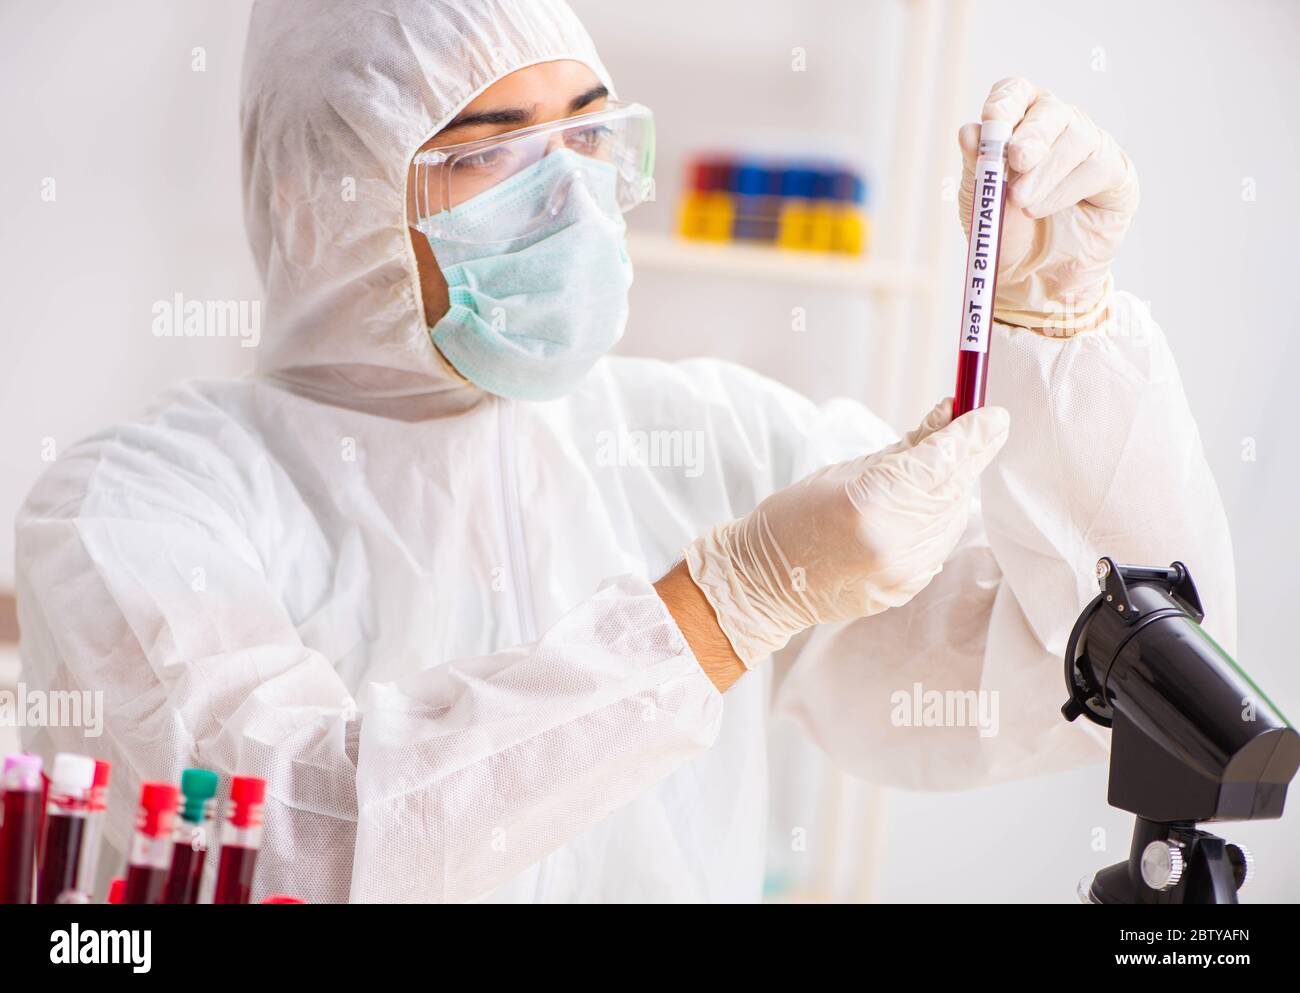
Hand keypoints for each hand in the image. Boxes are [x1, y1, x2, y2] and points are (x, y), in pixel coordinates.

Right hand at [683, 400, 1009, 667]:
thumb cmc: (797, 515)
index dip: (972, 435)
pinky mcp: (907, 587)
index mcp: (868, 502)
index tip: (993, 415)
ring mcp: (902, 570)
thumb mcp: (847, 469)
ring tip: (931, 471)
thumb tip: (950, 414)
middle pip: (953, 487)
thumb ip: (905, 447)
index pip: (939, 461)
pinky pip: (939, 542)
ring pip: (952, 516)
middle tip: (977, 428)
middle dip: (968, 456)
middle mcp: (892, 540)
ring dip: (951, 488)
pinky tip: (919, 506)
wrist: (767, 581)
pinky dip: (938, 518)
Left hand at [958, 77, 1139, 334]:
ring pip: (1077, 136)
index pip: (1016, 92)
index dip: (1006, 101)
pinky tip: (1046, 208)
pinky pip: (1099, 166)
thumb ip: (976, 167)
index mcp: (1019, 125)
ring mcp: (1090, 148)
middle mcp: (1057, 128)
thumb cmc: (1003, 234)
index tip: (993, 122)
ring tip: (1024, 204)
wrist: (1030, 282)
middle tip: (1016, 161)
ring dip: (1046, 172)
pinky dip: (1069, 188)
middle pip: (1051, 109)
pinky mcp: (1116, 175)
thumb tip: (969, 131)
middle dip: (1032, 135)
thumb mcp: (978, 202)